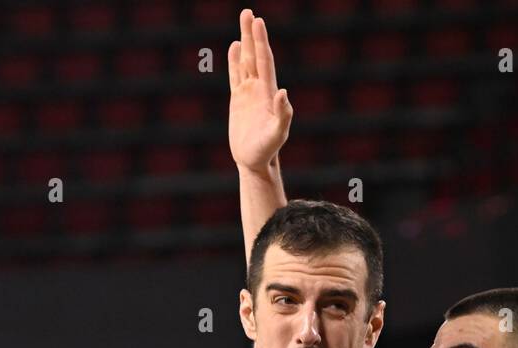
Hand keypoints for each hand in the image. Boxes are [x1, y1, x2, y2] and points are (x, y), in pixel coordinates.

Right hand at [228, 8, 291, 171]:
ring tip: (244, 20)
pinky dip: (235, 60)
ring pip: (246, 61)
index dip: (261, 42)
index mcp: (268, 93)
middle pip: (255, 55)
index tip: (258, 22)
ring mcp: (249, 93)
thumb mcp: (277, 134)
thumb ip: (283, 115)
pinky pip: (235, 75)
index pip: (265, 62)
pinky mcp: (238, 100)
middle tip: (249, 12)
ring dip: (245, 41)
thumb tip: (283, 92)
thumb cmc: (268, 150)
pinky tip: (234, 47)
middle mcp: (259, 89)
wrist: (255, 161)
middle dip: (252, 34)